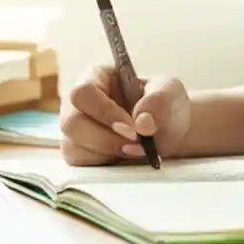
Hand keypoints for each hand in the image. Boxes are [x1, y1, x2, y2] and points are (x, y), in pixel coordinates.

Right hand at [60, 65, 191, 165]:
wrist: (172, 135)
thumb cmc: (165, 107)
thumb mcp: (171, 93)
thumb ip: (160, 100)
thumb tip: (142, 121)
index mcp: (96, 78)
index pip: (83, 92)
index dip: (104, 112)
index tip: (132, 128)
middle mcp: (79, 104)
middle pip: (71, 122)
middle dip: (106, 139)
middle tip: (137, 145)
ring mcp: (77, 131)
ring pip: (72, 146)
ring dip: (107, 153)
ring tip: (137, 151)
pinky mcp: (80, 154)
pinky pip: (79, 164)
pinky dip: (104, 165)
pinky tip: (125, 159)